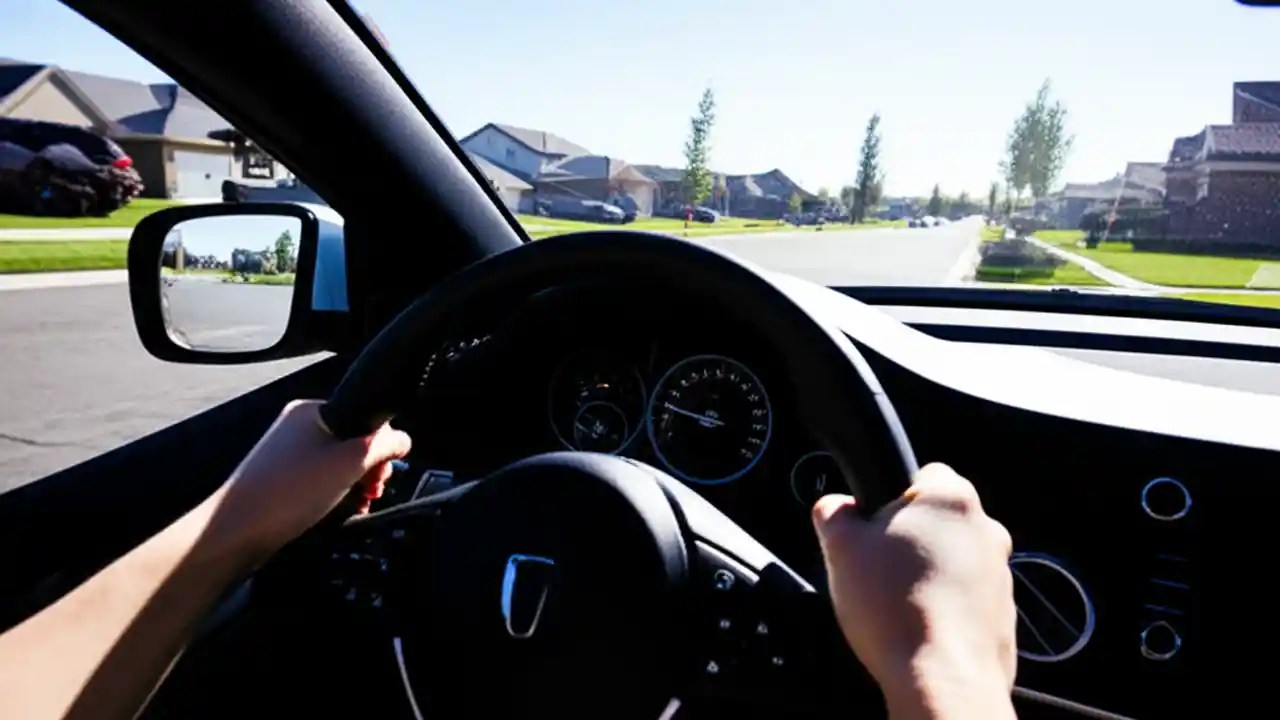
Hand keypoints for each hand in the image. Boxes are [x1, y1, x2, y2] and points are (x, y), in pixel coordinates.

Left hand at [209, 400, 411, 558]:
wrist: (235, 531)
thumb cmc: (287, 493)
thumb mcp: (350, 462)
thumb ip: (385, 445)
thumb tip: (403, 440)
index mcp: (311, 410)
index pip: (365, 417)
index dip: (382, 446)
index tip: (384, 471)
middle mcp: (298, 426)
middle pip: (354, 441)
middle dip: (370, 469)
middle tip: (372, 489)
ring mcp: (288, 453)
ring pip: (339, 463)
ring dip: (356, 485)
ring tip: (357, 503)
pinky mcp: (282, 479)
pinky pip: (322, 480)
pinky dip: (337, 494)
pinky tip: (341, 511)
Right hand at [812, 463, 1015, 718]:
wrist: (942, 680)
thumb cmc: (896, 609)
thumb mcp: (840, 546)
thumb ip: (832, 511)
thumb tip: (834, 506)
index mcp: (951, 498)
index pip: (919, 472)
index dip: (887, 500)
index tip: (870, 528)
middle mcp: (986, 529)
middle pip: (935, 520)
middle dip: (906, 540)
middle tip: (874, 568)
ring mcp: (1000, 573)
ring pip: (951, 560)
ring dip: (925, 575)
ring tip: (894, 604)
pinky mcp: (1002, 613)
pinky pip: (965, 599)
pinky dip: (942, 608)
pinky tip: (916, 627)